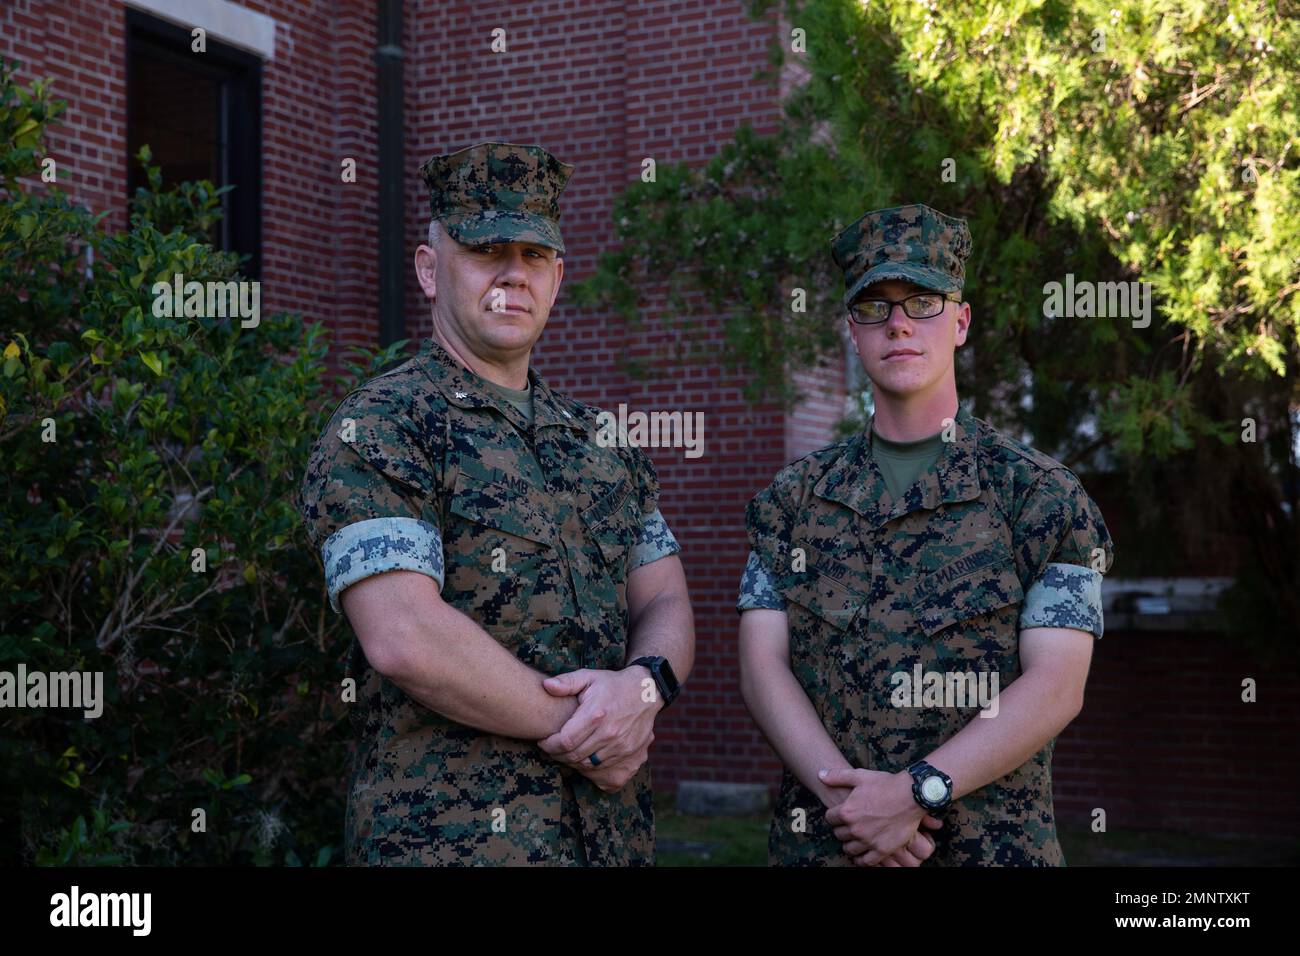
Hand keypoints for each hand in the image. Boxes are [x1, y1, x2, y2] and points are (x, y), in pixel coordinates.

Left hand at [537, 667, 659, 790]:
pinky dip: (592, 770)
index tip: (543, 742)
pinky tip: (586, 759)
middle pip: (575, 756)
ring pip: (588, 766)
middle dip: (558, 755)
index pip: (566, 741)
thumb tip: (546, 686)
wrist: (646, 692)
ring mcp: (622, 747)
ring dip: (574, 763)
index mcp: (596, 714)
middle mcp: (610, 733)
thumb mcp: (589, 677)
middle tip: (552, 748)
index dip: (549, 745)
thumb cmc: (612, 685)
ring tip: (568, 752)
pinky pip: (606, 773)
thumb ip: (566, 682)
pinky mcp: (632, 756)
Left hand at [822, 767, 937, 866]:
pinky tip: (862, 855)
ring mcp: (869, 841)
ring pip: (849, 849)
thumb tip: (820, 775)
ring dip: (850, 844)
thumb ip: (837, 776)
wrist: (911, 795)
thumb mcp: (860, 776)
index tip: (840, 814)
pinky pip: (866, 861)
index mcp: (847, 811)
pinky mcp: (882, 850)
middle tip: (849, 826)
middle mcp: (855, 828)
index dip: (834, 816)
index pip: (829, 819)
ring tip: (855, 839)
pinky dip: (861, 859)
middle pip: (838, 834)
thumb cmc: (886, 784)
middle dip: (842, 829)